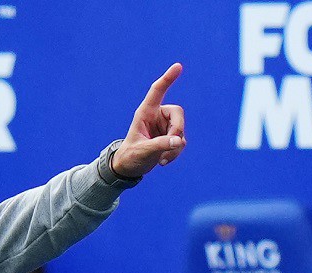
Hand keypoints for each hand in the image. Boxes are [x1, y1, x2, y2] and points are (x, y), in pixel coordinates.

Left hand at [111, 63, 187, 178]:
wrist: (130, 167)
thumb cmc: (130, 156)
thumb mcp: (142, 151)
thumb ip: (159, 145)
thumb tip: (178, 141)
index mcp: (145, 113)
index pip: (157, 92)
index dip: (167, 79)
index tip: (178, 66)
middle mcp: (157, 116)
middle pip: (178, 113)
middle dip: (177, 129)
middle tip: (171, 144)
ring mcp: (165, 126)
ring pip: (181, 130)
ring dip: (175, 146)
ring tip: (162, 159)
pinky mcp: (171, 136)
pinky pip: (181, 141)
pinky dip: (175, 152)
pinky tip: (163, 161)